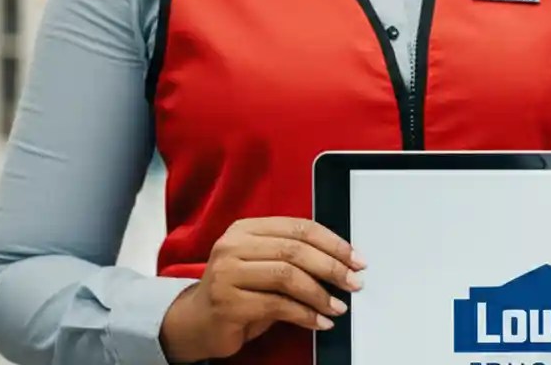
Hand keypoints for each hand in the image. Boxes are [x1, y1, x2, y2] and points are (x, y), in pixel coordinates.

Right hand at [160, 217, 365, 362]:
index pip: (298, 227)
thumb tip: (341, 262)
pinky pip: (278, 305)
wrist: (196, 322)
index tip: (355, 258)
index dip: (332, 242)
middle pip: (295, 250)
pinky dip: (305, 315)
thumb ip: (291, 256)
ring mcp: (227, 273)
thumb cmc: (236, 292)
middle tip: (353, 282)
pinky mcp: (228, 302)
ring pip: (287, 276)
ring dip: (320, 294)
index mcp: (245, 229)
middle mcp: (233, 246)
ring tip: (338, 306)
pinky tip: (319, 321)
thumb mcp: (262, 265)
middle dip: (331, 267)